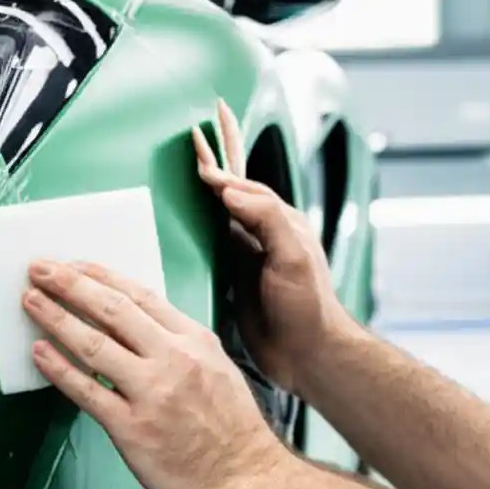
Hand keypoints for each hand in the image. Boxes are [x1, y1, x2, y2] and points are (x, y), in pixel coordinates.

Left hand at [22, 259, 286, 488]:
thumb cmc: (232, 430)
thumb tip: (137, 324)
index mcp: (194, 341)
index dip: (101, 276)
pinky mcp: (132, 429)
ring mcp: (151, 393)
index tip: (74, 265)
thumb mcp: (217, 368)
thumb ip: (179, 344)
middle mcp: (172, 360)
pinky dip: (59, 369)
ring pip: (94, 344)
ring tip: (31, 301)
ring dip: (57, 318)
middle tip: (40, 269)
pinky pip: (87, 391)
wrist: (245, 481)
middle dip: (70, 285)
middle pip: (111, 310)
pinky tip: (40, 352)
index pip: (139, 296)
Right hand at [192, 99, 353, 393]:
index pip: (242, 182)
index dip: (220, 160)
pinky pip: (208, 248)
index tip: (196, 142)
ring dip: (201, 193)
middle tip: (198, 133)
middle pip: (232, 188)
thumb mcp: (294, 257)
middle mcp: (259, 234)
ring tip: (185, 171)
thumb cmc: (309, 307)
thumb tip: (230, 189)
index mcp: (276, 222)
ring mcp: (245, 257)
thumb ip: (267, 219)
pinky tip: (180, 229)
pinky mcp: (232, 281)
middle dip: (217, 159)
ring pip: (217, 216)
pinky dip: (193, 232)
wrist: (308, 355)